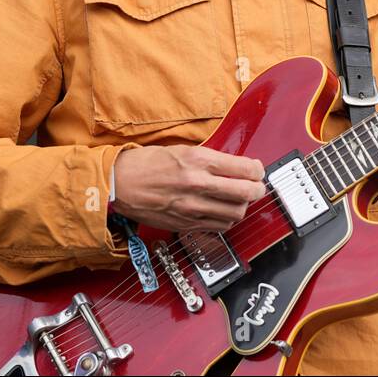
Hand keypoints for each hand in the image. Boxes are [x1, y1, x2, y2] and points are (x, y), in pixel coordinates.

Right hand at [112, 144, 265, 232]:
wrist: (119, 184)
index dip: (257, 170)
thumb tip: (234, 166)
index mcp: (198, 161)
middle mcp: (198, 184)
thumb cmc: (146, 164)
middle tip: (257, 186)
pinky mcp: (186, 223)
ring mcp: (193, 207)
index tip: (257, 170)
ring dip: (243, 206)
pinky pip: (219, 226)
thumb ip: (210, 159)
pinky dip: (227, 219)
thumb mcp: (182, 150)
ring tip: (239, 199)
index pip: (245, 168)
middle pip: (246, 193)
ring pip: (236, 212)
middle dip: (258, 189)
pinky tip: (222, 211)